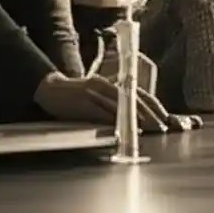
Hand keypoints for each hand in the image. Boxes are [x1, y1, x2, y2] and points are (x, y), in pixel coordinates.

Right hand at [34, 73, 169, 130]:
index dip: (153, 105)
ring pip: (119, 106)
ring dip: (134, 118)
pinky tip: (122, 129)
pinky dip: (113, 121)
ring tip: (147, 129)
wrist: (49, 89)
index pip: (137, 93)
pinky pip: (101, 113)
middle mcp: (104, 86)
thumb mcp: (97, 93)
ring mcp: (93, 94)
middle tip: (160, 126)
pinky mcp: (82, 104)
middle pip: (132, 99)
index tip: (164, 116)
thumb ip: (113, 102)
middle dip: (148, 114)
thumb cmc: (75, 95)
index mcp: (109, 83)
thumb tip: (134, 116)